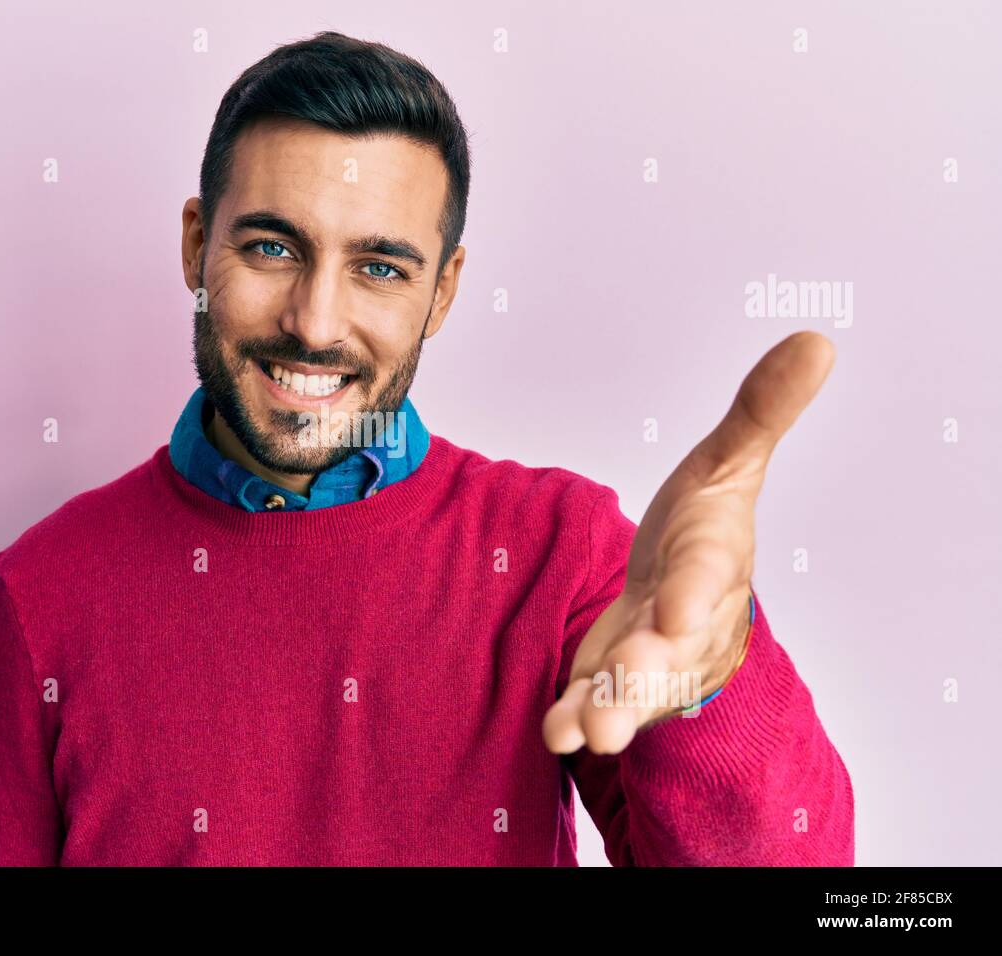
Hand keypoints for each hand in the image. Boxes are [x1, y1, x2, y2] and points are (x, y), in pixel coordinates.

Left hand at [543, 331, 834, 755]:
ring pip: (635, 689)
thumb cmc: (703, 528)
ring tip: (588, 731)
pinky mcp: (612, 678)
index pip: (707, 575)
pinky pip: (595, 702)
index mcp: (713, 562)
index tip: (675, 605)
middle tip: (624, 683)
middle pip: (671, 647)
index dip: (694, 591)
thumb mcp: (726, 463)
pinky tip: (553, 732)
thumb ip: (759, 412)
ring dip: (613, 708)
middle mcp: (687, 621)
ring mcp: (651, 658)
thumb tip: (816, 340)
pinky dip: (574, 717)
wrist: (683, 592)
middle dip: (649, 668)